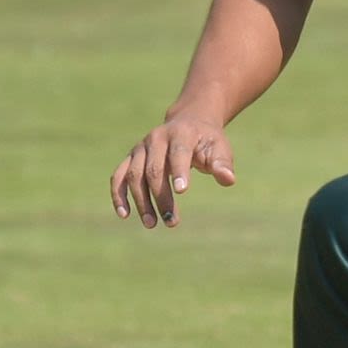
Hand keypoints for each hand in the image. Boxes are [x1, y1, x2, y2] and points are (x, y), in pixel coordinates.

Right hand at [110, 114, 235, 228]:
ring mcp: (141, 148)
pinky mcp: (131, 158)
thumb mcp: (220, 149)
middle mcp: (156, 138)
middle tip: (172, 221)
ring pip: (134, 175)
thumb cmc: (207, 141)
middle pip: (154, 169)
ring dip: (141, 201)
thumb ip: (222, 164)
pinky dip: (119, 194)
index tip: (182, 191)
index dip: (179, 171)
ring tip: (152, 224)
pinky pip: (118, 176)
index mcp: (180, 134)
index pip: (178, 153)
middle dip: (161, 197)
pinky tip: (125, 215)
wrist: (189, 122)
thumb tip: (228, 179)